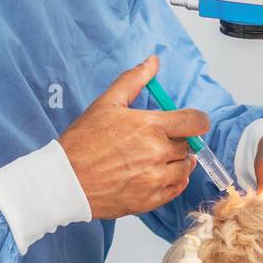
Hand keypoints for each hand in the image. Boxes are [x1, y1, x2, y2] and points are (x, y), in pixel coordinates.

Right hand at [59, 55, 208, 219]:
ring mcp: (154, 179)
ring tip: (158, 158)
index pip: (195, 122)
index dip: (197, 120)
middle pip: (188, 146)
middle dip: (178, 141)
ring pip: (184, 169)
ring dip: (177, 162)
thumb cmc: (83, 142)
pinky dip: (173, 182)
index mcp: (151, 127)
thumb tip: (153, 62)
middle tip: (158, 140)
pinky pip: (175, 190)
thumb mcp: (107, 103)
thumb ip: (134, 80)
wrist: (65, 180)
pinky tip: (159, 175)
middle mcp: (157, 154)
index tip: (191, 122)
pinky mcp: (149, 200)